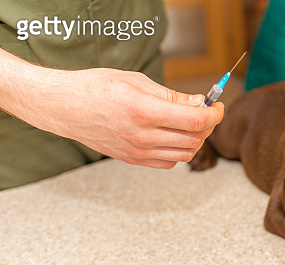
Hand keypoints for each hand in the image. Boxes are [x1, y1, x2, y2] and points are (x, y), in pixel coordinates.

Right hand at [2, 60, 223, 168]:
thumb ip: (172, 96)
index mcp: (145, 111)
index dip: (214, 114)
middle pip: (195, 139)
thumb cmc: (97, 87)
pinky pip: (168, 162)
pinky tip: (174, 136)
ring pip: (185, 154)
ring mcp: (138, 152)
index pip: (196, 120)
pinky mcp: (133, 160)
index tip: (218, 106)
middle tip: (206, 112)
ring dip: (196, 139)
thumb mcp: (137, 80)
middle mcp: (143, 136)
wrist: (65, 107)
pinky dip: (179, 151)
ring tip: (191, 123)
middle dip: (208, 125)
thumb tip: (200, 103)